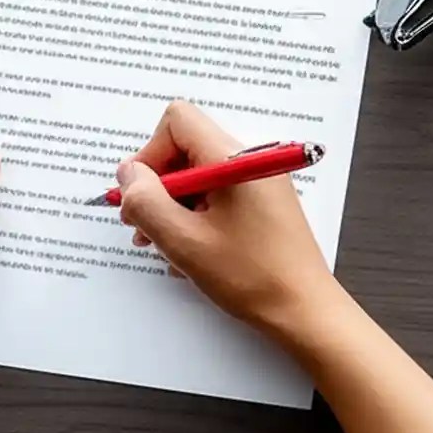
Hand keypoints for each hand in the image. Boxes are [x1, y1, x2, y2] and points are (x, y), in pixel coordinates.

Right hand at [116, 101, 338, 333]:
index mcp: (233, 158)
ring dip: (174, 207)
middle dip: (158, 186)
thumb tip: (128, 174)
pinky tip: (191, 252)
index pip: (177, 122)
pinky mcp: (263, 202)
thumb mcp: (183, 241)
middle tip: (143, 225)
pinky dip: (196, 217)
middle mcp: (249, 160)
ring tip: (164, 245)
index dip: (149, 155)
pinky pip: (217, 195)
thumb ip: (146, 202)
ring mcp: (259, 181)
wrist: (304, 310)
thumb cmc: (253, 277)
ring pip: (199, 175)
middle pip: (186, 149)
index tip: (140, 195)